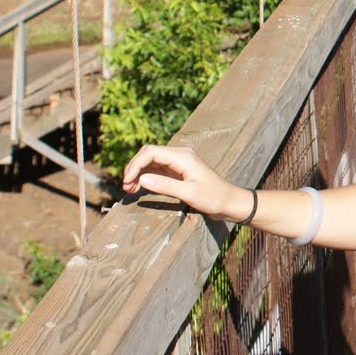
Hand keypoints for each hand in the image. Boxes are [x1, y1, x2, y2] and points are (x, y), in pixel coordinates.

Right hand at [120, 144, 253, 222]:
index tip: (127, 181)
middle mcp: (179, 156)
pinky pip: (156, 170)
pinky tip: (138, 188)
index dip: (135, 165)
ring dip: (138, 173)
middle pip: (148, 154)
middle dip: (134, 169)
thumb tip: (141, 180)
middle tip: (126, 187)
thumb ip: (165, 186)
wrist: (229, 202)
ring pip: (150, 162)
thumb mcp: (189, 193)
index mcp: (182, 156)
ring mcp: (178, 163)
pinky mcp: (177, 172)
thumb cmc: (213, 198)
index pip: (150, 152)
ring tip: (129, 190)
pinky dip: (145, 177)